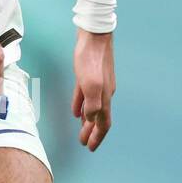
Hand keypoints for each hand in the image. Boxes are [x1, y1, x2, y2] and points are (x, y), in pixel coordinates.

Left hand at [71, 29, 114, 150]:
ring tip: (81, 130)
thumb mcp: (90, 84)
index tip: (90, 147)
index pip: (104, 123)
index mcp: (105, 97)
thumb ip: (92, 104)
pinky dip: (81, 105)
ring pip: (92, 108)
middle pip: (99, 118)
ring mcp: (97, 83)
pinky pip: (85, 95)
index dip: (97, 137)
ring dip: (87, 121)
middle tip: (84, 143)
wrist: (94, 34)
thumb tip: (89, 119)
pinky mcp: (89, 75)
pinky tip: (76, 109)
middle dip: (92, 132)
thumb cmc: (91, 59)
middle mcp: (104, 93)